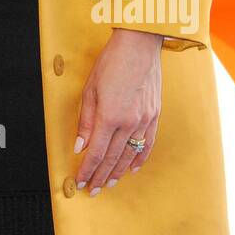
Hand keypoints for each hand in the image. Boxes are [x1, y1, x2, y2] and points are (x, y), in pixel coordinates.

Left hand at [73, 28, 161, 192]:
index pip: (95, 152)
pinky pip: (147, 143)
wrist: (139, 45)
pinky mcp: (154, 115)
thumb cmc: (111, 62)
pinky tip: (132, 168)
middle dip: (100, 176)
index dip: (87, 170)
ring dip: (118, 171)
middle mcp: (129, 122)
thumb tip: (80, 144)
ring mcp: (144, 120)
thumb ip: (85, 120)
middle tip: (92, 189)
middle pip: (112, 158)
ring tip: (109, 183)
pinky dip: (139, 158)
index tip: (81, 182)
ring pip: (129, 155)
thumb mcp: (90, 88)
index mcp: (109, 116)